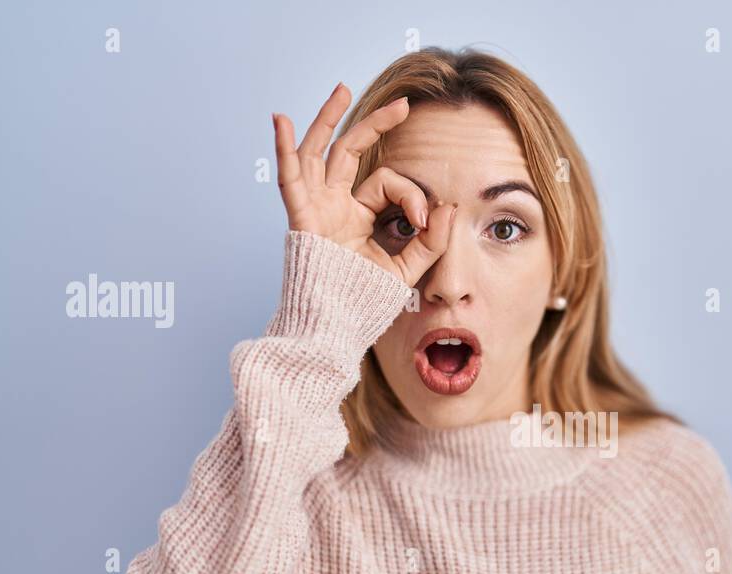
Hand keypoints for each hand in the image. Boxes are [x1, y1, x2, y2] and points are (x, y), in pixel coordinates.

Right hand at [273, 83, 454, 287]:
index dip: (411, 194)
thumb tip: (450, 206)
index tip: (425, 221)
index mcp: (357, 217)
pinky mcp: (301, 220)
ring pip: (320, 153)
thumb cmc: (365, 303)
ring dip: (329, 119)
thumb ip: (430, 241)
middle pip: (351, 153)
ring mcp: (315, 209)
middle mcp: (334, 206)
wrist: (335, 328)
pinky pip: (290, 179)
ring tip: (342, 88)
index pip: (386, 184)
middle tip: (404, 105)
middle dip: (375, 124)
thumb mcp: (407, 269)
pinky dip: (284, 149)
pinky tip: (282, 121)